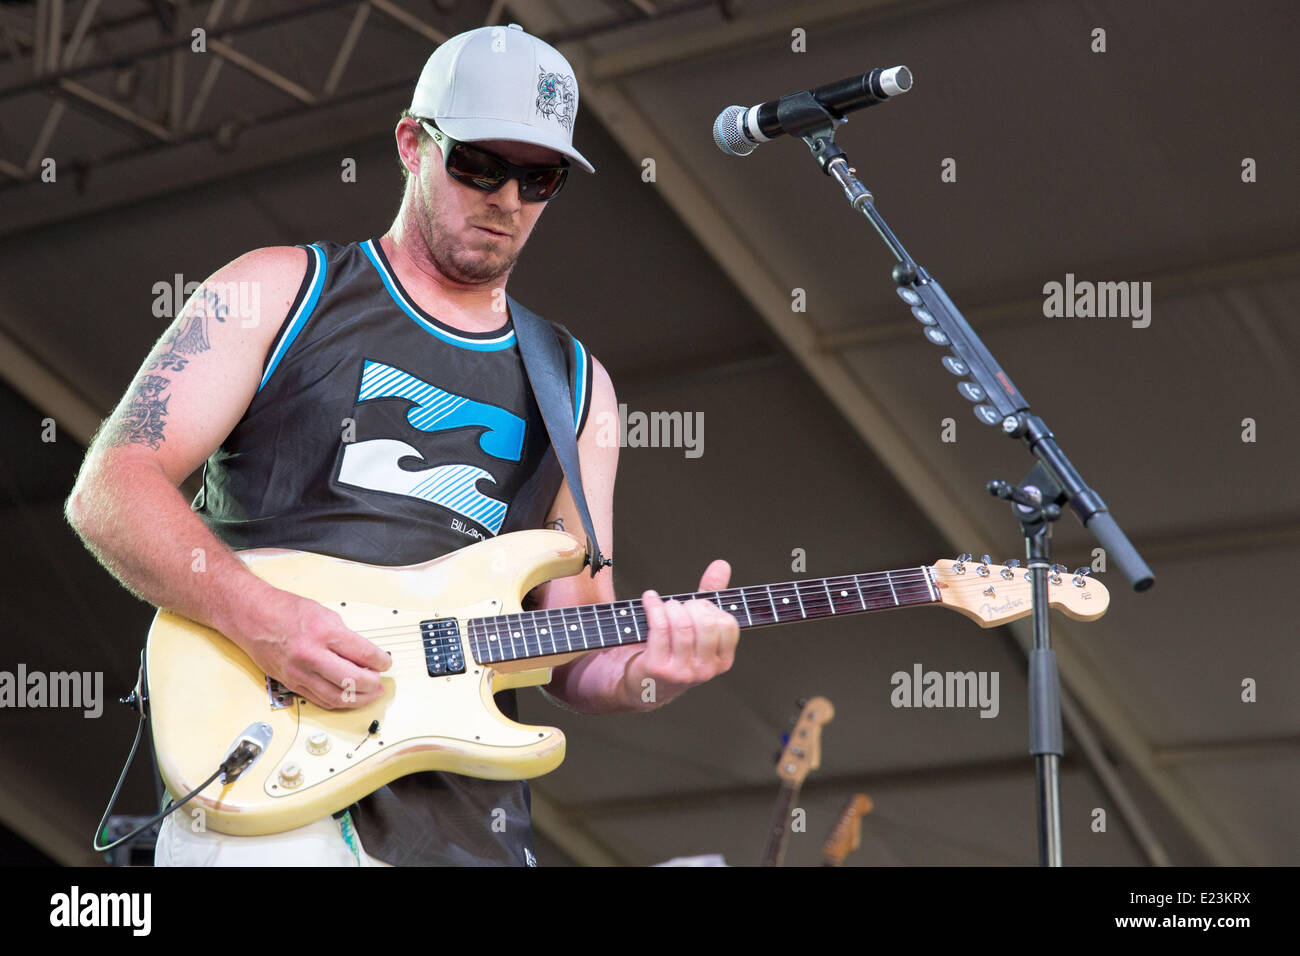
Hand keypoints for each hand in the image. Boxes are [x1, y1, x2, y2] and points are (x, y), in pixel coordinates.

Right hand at [233, 590, 391, 709]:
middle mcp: (311, 655)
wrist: (253, 617)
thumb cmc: (287, 611)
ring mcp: (299, 672)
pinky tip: (348, 698)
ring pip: (336, 697)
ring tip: (369, 694)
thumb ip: (345, 636)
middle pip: (352, 680)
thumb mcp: (325, 614)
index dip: (380, 661)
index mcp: (324, 633)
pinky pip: (319, 699)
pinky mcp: (291, 683)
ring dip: (358, 699)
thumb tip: (365, 655)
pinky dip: (337, 701)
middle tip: (380, 682)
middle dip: (372, 684)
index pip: (363, 654)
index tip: (385, 663)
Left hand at [630, 560, 739, 706]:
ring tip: (664, 605)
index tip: (696, 606)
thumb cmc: (674, 650)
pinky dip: (653, 606)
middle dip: (691, 606)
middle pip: (706, 623)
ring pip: (683, 625)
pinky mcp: (659, 668)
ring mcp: (683, 672)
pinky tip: (649, 599)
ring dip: (670, 606)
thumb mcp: (696, 628)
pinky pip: (659, 628)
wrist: (644, 684)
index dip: (710, 608)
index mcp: (722, 662)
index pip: (728, 625)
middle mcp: (706, 670)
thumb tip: (722, 565)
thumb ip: (711, 596)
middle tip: (679, 606)